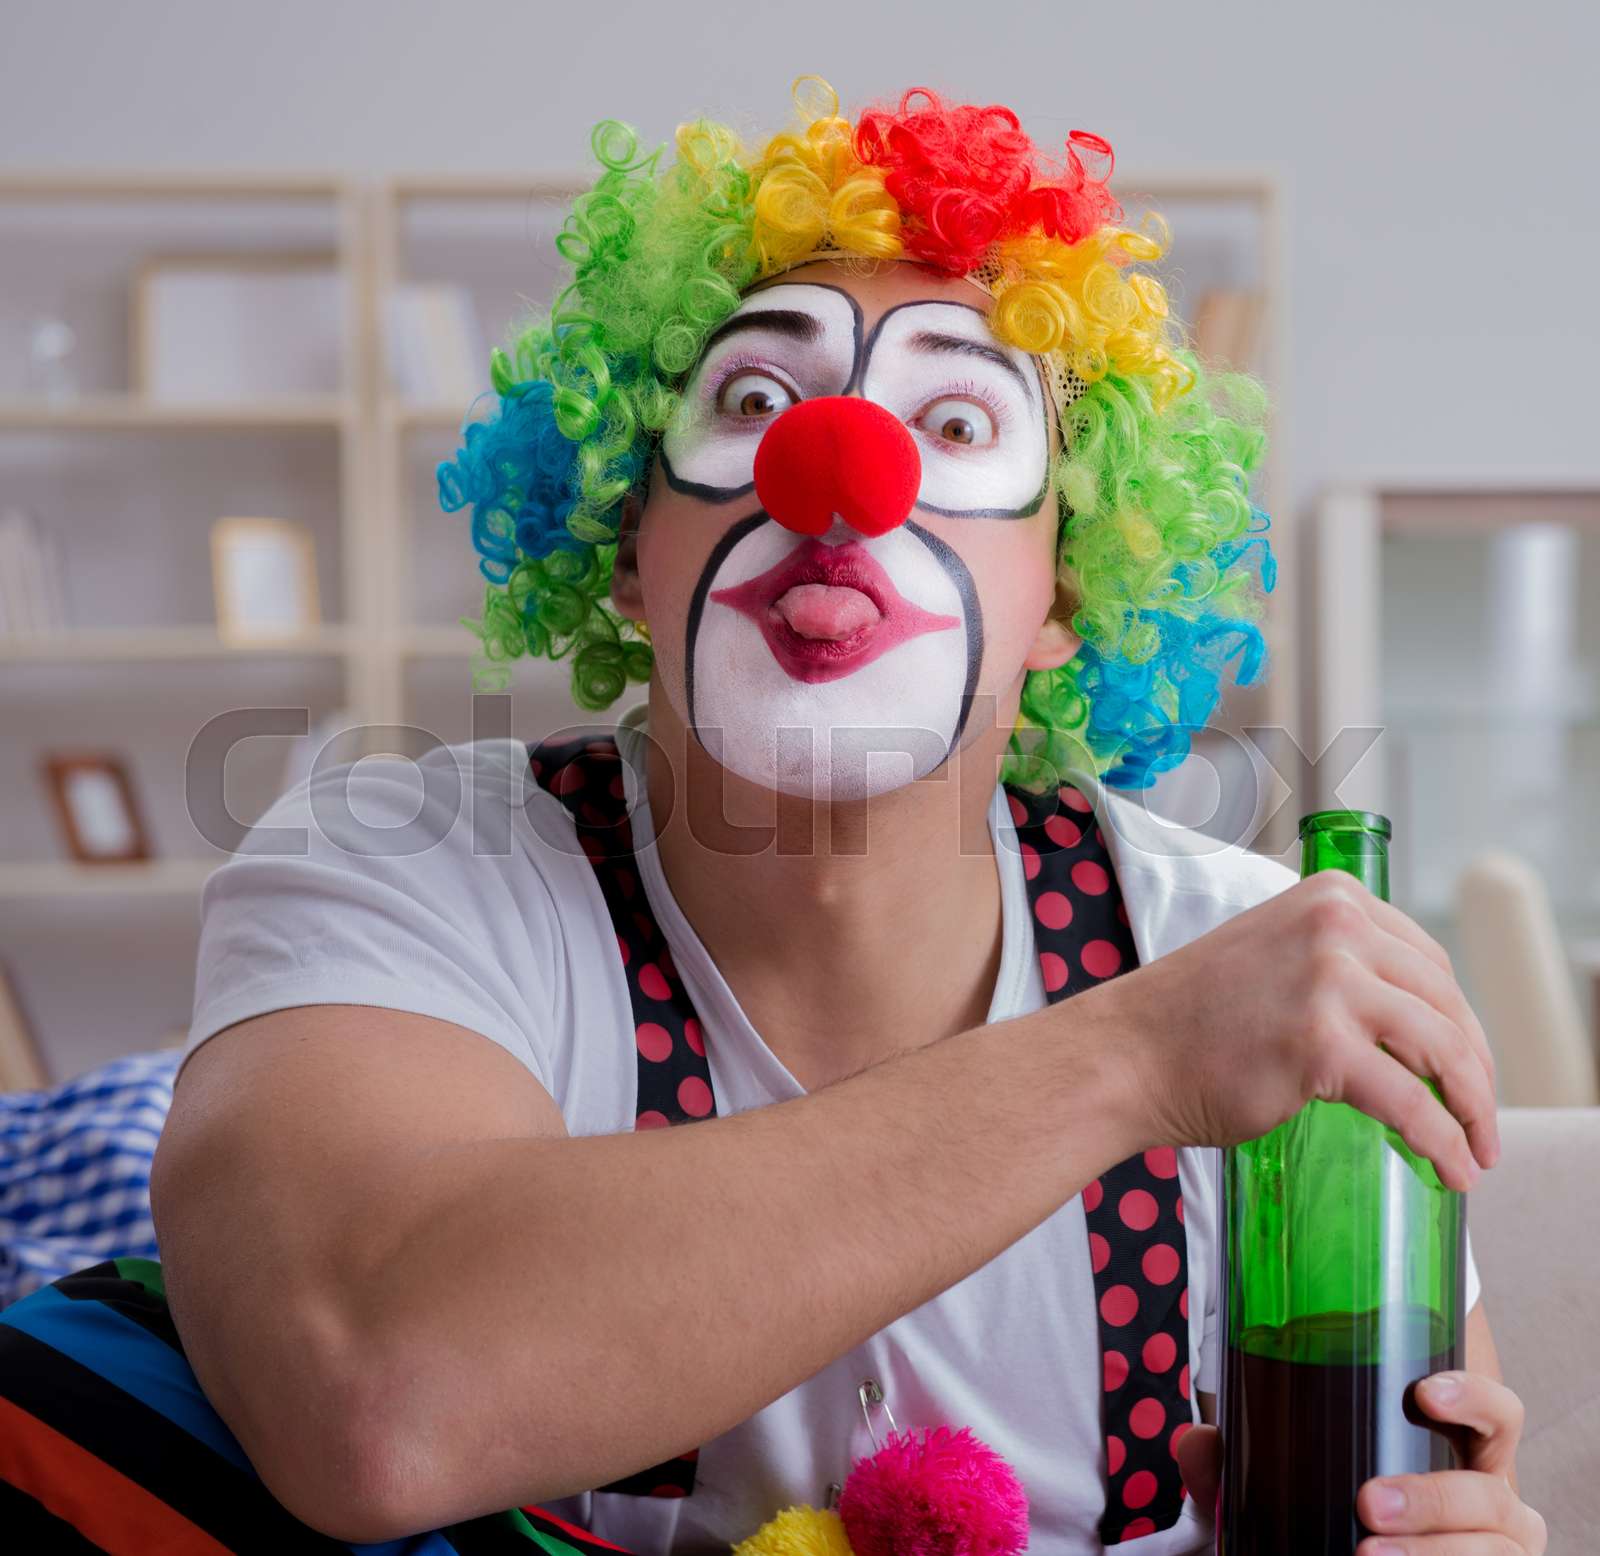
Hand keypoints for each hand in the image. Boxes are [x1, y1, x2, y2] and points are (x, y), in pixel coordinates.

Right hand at [1091, 869, 1498, 1189]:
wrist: (1127, 1053)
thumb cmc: (1192, 1020)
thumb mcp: (1277, 958)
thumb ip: (1338, 968)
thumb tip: (1411, 1025)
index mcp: (1333, 898)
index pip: (1430, 963)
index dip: (1462, 1024)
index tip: (1469, 1068)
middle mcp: (1339, 926)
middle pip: (1447, 1005)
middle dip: (1476, 1073)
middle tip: (1481, 1121)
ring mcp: (1331, 981)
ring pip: (1444, 1052)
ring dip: (1473, 1111)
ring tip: (1475, 1152)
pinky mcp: (1322, 1043)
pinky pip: (1413, 1104)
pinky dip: (1443, 1143)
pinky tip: (1450, 1169)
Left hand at [1173, 1372, 1546, 1553]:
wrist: (1363, 1554)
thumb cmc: (1350, 1507)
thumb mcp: (1303, 1475)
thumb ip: (1243, 1459)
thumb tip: (1193, 1444)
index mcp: (1465, 1452)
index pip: (1499, 1414)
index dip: (1476, 1398)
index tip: (1424, 1392)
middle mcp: (1496, 1505)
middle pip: (1492, 1494)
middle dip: (1435, 1497)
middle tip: (1369, 1502)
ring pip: (1494, 1554)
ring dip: (1435, 1554)